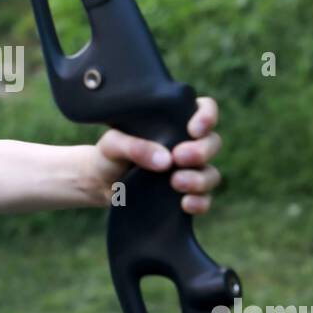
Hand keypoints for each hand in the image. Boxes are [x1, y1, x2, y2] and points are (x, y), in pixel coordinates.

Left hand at [91, 97, 221, 213]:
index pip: (204, 109)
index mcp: (174, 122)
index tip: (193, 130)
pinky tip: (184, 204)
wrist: (99, 184)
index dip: (207, 117)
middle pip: (213, 143)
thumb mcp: (113, 144)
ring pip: (211, 173)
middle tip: (178, 157)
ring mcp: (188, 171)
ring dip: (199, 179)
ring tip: (176, 182)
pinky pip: (204, 200)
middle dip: (201, 151)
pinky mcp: (185, 195)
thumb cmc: (108, 155)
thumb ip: (134, 146)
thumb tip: (166, 161)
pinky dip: (200, 203)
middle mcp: (187, 145)